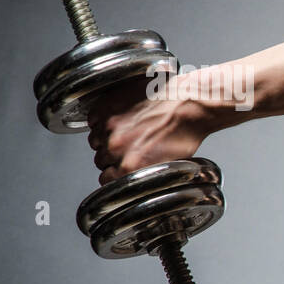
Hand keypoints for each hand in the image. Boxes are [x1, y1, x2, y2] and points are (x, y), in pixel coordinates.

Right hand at [84, 75, 208, 185]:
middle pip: (101, 160)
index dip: (113, 175)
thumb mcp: (169, 165)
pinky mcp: (107, 106)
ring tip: (127, 132)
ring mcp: (109, 126)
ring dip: (106, 139)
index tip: (117, 171)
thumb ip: (144, 174)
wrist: (190, 104)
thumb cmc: (186, 131)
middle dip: (112, 157)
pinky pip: (93, 120)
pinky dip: (102, 121)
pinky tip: (120, 120)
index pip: (105, 180)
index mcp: (130, 167)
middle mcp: (116, 148)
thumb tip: (136, 177)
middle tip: (128, 148)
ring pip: (95, 140)